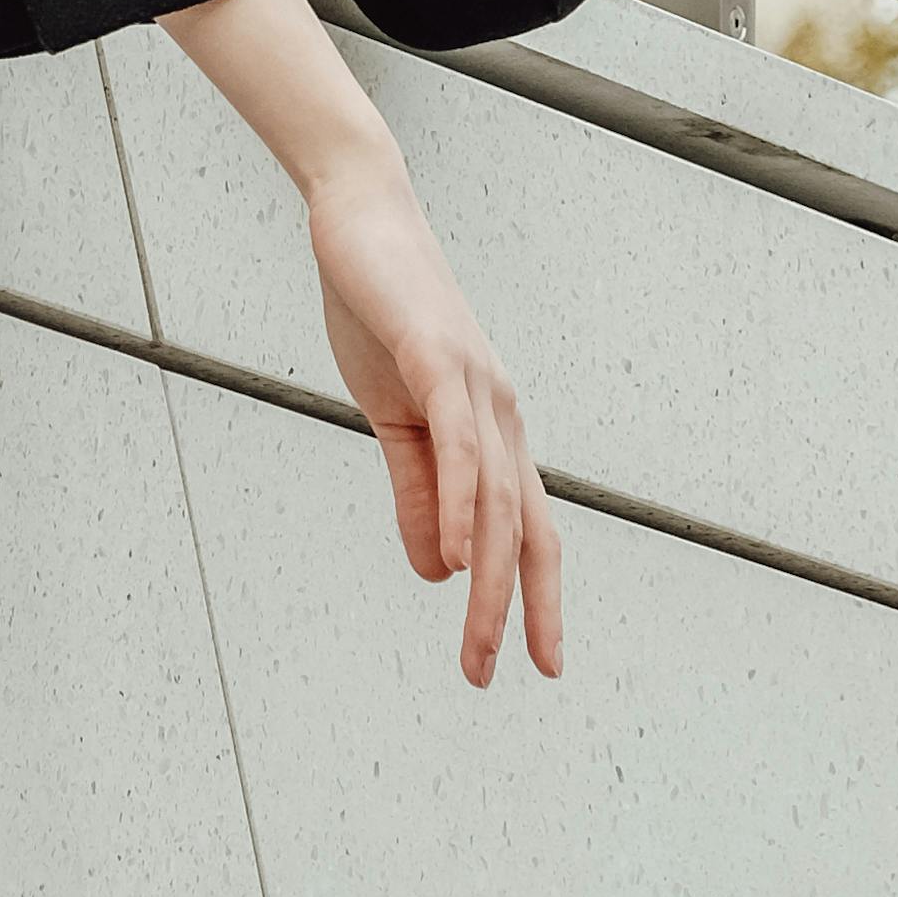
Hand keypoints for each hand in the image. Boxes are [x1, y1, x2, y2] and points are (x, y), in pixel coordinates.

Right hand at [308, 137, 565, 691]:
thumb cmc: (379, 312)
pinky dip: (464, 503)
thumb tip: (437, 569)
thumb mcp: (394, 417)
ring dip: (490, 580)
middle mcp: (501, 413)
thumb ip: (418, 491)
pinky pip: (462, 443)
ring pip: (499, 501)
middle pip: (526, 530)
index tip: (537, 664)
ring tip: (477, 641)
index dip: (536, 597)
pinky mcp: (440, 356)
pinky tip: (455, 552)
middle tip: (491, 676)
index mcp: (491, 430)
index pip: (529, 530)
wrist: (360, 220)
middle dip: (517, 610)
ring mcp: (477, 384)